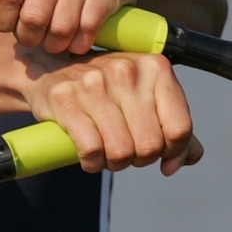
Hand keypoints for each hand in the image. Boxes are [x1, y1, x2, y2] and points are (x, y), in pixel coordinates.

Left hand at [0, 0, 133, 56]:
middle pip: (33, 17)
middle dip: (30, 37)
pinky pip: (90, 25)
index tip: (8, 24)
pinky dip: (81, 41)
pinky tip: (77, 38)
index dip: (3, 22)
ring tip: (54, 39)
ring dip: (56, 43)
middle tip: (34, 36)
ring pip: (62, 26)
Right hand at [18, 48, 201, 175]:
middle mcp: (127, 71)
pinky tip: (90, 156)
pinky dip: (92, 163)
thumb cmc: (107, 88)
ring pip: (121, 152)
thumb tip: (178, 163)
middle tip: (126, 151)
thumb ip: (173, 126)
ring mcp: (94, 83)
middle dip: (139, 159)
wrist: (52, 67)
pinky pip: (91, 150)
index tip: (159, 154)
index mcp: (156, 67)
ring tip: (107, 153)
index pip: (180, 128)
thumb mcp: (145, 95)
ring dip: (115, 164)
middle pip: (150, 145)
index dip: (172, 152)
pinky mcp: (66, 99)